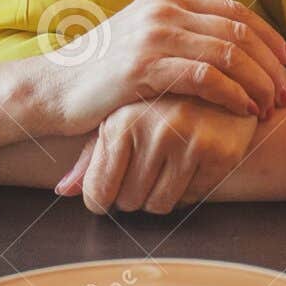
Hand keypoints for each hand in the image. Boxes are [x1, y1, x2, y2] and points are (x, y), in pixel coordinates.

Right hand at [48, 0, 285, 134]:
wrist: (53, 89)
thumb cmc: (101, 76)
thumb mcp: (144, 44)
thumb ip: (181, 38)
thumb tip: (227, 51)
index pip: (234, 11)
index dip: (269, 36)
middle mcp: (164, 9)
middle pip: (238, 30)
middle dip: (270, 64)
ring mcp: (154, 34)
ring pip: (228, 52)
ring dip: (256, 82)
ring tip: (270, 108)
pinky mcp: (144, 65)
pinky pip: (205, 75)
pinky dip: (232, 94)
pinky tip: (243, 111)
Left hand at [56, 99, 258, 214]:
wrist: (223, 80)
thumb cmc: (161, 101)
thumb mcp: (120, 119)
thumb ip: (90, 157)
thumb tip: (62, 191)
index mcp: (123, 121)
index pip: (98, 192)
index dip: (101, 199)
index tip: (108, 192)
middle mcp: (155, 130)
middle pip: (128, 203)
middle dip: (131, 195)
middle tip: (142, 171)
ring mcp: (190, 142)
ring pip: (159, 205)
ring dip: (158, 196)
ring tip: (164, 165)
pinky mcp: (220, 153)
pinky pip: (191, 198)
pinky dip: (187, 189)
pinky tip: (189, 161)